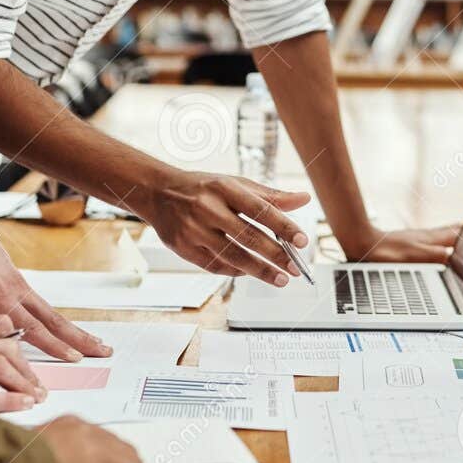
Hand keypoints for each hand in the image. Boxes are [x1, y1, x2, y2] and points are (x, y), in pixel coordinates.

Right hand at [0, 205, 111, 361]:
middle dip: (64, 347)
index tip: (97, 348)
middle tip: (83, 361)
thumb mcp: (4, 280)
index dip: (76, 335)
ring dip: (16, 363)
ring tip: (29, 384)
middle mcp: (8, 297)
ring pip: (5, 335)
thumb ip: (13, 308)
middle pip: (41, 328)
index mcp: (22, 291)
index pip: (55, 318)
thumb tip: (21, 335)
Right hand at [146, 171, 309, 285]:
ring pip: (233, 256)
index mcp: (224, 188)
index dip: (283, 226)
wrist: (159, 192)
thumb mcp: (236, 183)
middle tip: (295, 268)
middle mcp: (207, 208)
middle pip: (248, 236)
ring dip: (260, 271)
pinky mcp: (183, 248)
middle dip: (276, 255)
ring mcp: (193, 230)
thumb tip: (304, 199)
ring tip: (280, 279)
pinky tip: (252, 273)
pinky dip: (236, 272)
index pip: (260, 209)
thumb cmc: (203, 187)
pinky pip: (216, 266)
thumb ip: (270, 195)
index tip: (302, 240)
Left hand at [340, 224, 459, 263]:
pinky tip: (436, 244)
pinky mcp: (408, 241)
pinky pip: (431, 238)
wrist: (363, 243)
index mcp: (432, 239)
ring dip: (454, 233)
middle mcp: (426, 236)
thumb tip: (458, 257)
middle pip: (451, 231)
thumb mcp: (416, 257)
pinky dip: (441, 239)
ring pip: (441, 233)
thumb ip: (437, 256)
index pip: (458, 234)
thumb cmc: (387, 251)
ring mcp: (417, 237)